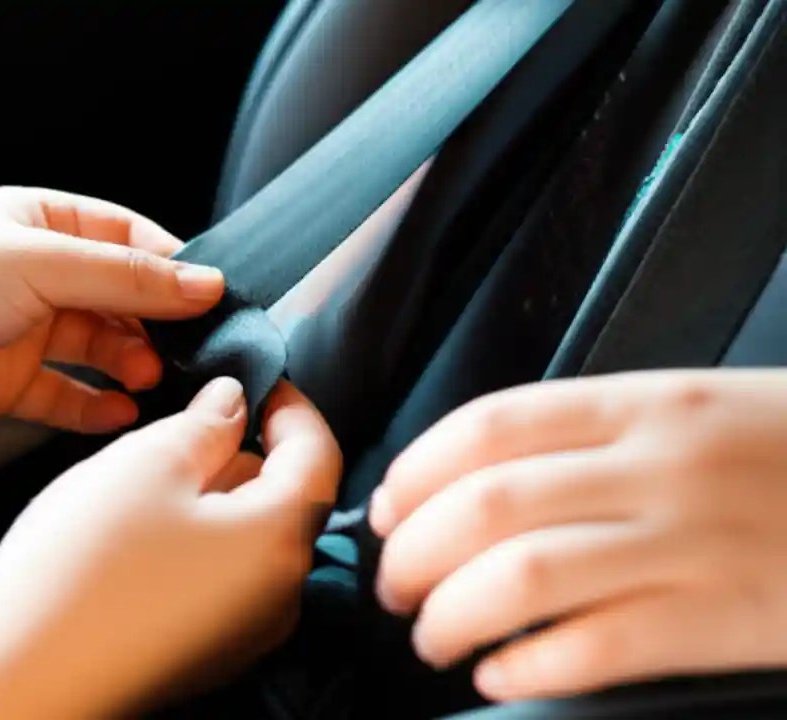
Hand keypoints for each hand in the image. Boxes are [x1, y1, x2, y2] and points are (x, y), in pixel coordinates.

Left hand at [0, 186, 224, 440]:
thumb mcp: (42, 264)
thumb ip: (128, 278)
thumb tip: (203, 284)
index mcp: (35, 221)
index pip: (124, 236)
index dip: (171, 266)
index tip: (212, 297)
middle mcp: (28, 272)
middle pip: (115, 296)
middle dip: (153, 324)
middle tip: (190, 350)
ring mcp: (16, 328)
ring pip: (94, 347)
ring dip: (128, 364)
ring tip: (152, 382)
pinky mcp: (2, 383)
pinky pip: (63, 393)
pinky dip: (93, 405)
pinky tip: (119, 414)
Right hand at [0, 378, 340, 717]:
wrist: (24, 674)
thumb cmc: (84, 564)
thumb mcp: (146, 464)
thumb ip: (204, 424)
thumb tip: (234, 403)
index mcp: (280, 539)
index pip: (318, 454)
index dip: (291, 407)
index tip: (263, 380)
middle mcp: (280, 595)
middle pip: (285, 500)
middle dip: (245, 455)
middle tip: (189, 426)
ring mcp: (244, 633)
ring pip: (249, 540)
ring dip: (216, 501)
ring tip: (151, 484)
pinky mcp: (205, 656)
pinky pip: (220, 581)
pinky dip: (197, 544)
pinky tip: (139, 538)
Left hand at [369, 369, 786, 701]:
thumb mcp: (702, 410)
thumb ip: (597, 433)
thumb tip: (475, 477)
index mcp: (648, 402)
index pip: (488, 425)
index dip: (414, 472)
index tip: (383, 509)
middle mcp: (661, 466)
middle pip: (485, 505)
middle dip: (412, 552)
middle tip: (393, 585)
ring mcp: (695, 544)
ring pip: (520, 579)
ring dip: (450, 614)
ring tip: (432, 636)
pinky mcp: (726, 622)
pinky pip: (593, 650)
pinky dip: (525, 667)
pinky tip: (500, 675)